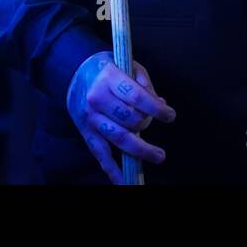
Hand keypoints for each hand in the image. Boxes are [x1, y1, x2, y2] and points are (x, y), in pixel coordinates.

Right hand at [67, 51, 175, 183]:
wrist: (76, 73)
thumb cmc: (108, 69)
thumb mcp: (128, 65)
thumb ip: (145, 84)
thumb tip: (160, 104)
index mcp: (109, 77)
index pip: (137, 97)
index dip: (157, 109)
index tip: (170, 116)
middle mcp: (97, 98)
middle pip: (129, 119)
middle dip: (146, 123)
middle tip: (155, 123)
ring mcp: (90, 117)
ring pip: (119, 138)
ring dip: (141, 150)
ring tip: (158, 155)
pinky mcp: (86, 131)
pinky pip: (100, 153)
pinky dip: (113, 170)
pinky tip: (124, 180)